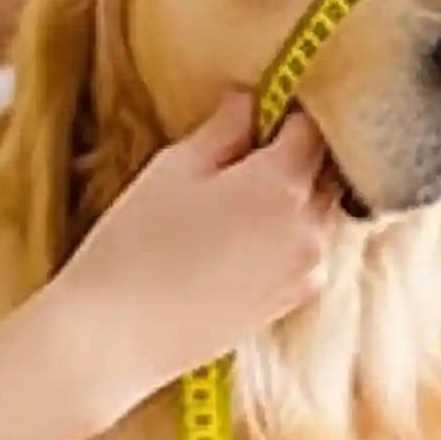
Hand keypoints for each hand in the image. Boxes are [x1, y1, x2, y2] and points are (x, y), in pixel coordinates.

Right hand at [52, 91, 334, 394]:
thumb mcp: (173, 168)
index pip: (310, 128)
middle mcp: (308, 227)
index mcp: (281, 184)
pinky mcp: (294, 300)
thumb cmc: (135, 247)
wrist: (117, 338)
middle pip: (324, 170)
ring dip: (291, 198)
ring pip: (317, 211)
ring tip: (232, 205)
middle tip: (243, 156)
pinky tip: (235, 241)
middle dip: (294, 156)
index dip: (285, 115)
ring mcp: (307, 269)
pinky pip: (305, 249)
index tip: (261, 113)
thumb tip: (250, 101)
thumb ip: (223, 129)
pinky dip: (285, 235)